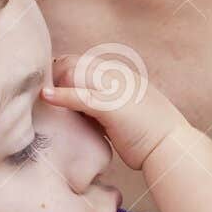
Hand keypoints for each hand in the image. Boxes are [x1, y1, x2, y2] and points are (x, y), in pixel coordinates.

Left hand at [43, 52, 187, 171]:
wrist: (173, 149)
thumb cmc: (153, 139)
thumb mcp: (131, 114)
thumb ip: (112, 108)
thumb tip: (93, 114)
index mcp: (125, 78)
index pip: (88, 63)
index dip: (67, 70)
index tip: (53, 82)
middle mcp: (120, 78)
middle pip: (78, 62)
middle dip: (56, 71)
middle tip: (39, 84)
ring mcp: (116, 89)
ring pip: (76, 73)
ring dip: (55, 79)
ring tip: (38, 89)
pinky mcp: (111, 106)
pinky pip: (80, 96)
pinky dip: (60, 95)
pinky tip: (45, 96)